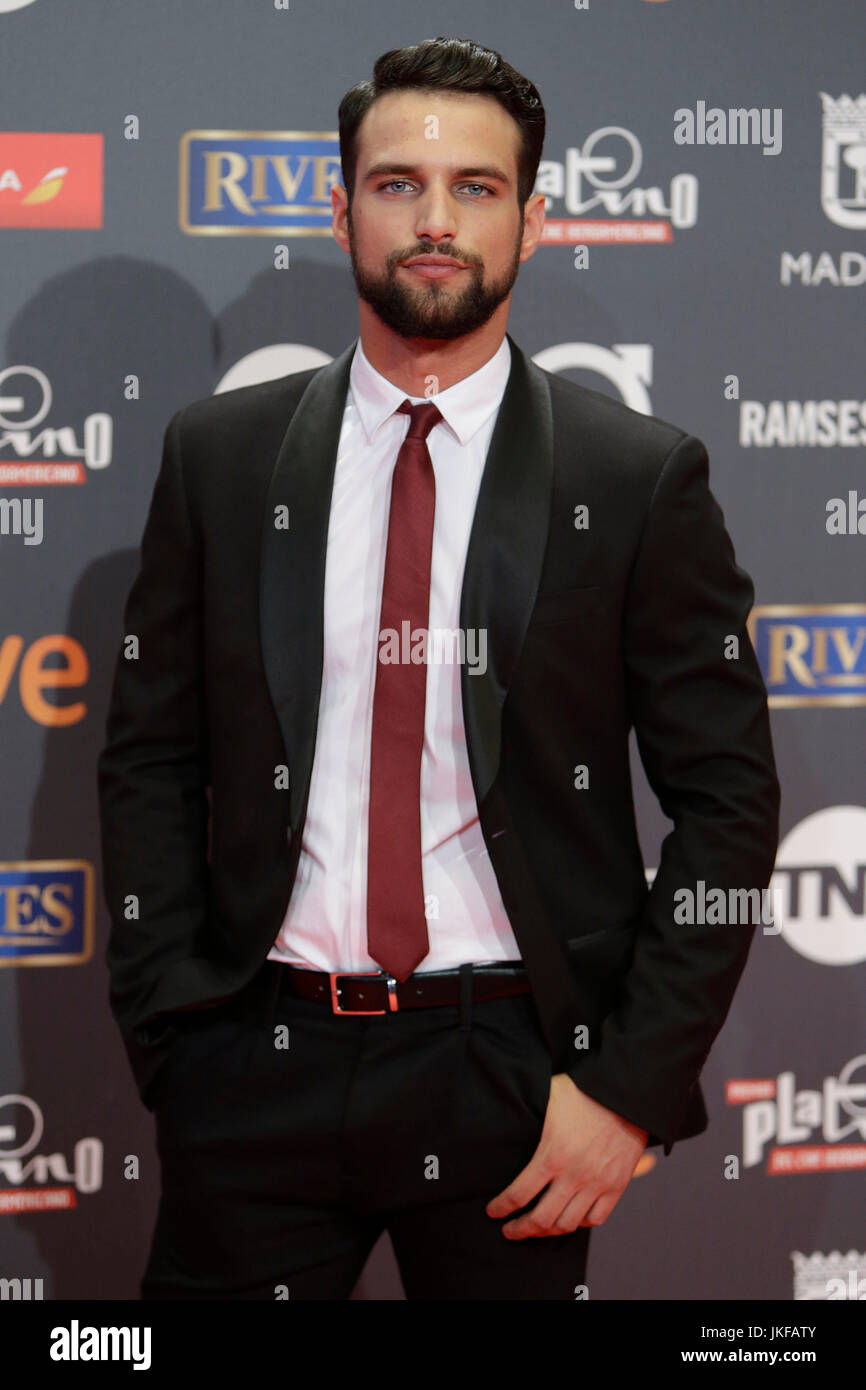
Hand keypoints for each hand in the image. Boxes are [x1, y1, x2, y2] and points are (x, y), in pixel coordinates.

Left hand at [485, 1072, 648, 1237]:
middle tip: (510, 1230)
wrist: (626, 1094)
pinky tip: (569, 1217)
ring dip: (547, 1232)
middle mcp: (574, 1175)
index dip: (501, 1207)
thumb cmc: (585, 1090)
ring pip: (567, 1224)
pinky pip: (596, 1218)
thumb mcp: (548, 1096)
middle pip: (541, 1218)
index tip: (493, 1211)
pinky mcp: (616, 1186)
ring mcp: (597, 1183)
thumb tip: (506, 1111)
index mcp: (552, 1154)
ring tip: (536, 1228)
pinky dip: (580, 1223)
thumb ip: (528, 1110)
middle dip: (520, 1228)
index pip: (518, 1194)